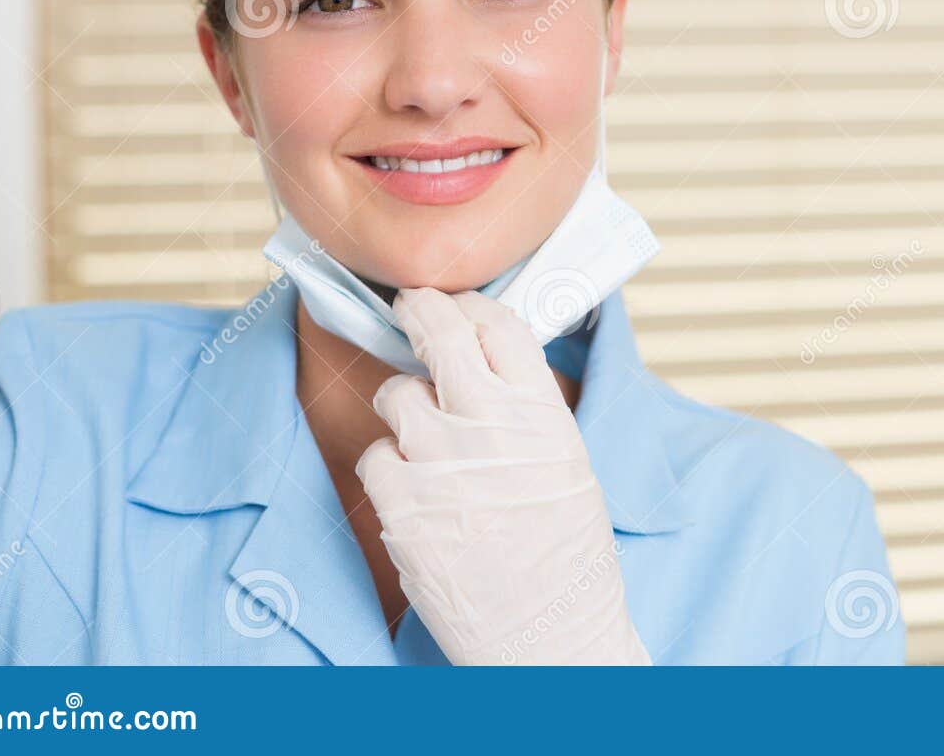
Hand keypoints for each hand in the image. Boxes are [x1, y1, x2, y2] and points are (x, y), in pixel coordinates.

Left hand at [354, 287, 649, 664]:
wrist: (548, 636)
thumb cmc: (566, 557)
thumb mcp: (567, 463)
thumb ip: (526, 410)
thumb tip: (487, 364)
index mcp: (542, 413)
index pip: (498, 324)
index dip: (472, 307)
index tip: (457, 307)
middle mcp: (490, 424)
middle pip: (440, 333)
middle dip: (419, 310)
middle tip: (410, 306)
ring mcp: (439, 461)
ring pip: (397, 395)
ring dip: (404, 406)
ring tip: (425, 441)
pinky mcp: (400, 503)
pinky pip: (376, 457)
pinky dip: (389, 469)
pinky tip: (416, 493)